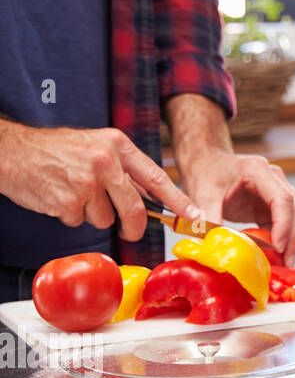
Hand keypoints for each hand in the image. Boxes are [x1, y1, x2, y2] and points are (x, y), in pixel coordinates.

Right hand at [0, 124, 198, 240]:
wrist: (13, 151)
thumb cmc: (57, 150)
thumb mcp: (97, 146)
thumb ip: (123, 168)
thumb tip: (151, 197)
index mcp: (118, 144)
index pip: (156, 177)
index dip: (178, 200)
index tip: (194, 215)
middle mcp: (106, 161)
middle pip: (135, 208)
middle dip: (135, 226)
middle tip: (131, 232)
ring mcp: (86, 182)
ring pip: (105, 218)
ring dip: (91, 214)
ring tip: (73, 192)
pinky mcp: (68, 200)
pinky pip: (79, 221)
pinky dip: (70, 215)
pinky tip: (58, 197)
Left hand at [180, 151, 294, 265]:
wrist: (206, 162)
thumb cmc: (206, 171)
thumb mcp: (202, 193)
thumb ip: (209, 217)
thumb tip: (214, 245)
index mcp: (258, 171)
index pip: (282, 199)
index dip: (283, 224)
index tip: (277, 247)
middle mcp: (274, 179)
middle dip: (294, 237)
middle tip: (287, 262)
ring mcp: (276, 191)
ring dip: (293, 240)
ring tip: (284, 262)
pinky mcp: (272, 204)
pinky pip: (285, 223)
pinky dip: (283, 239)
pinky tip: (275, 255)